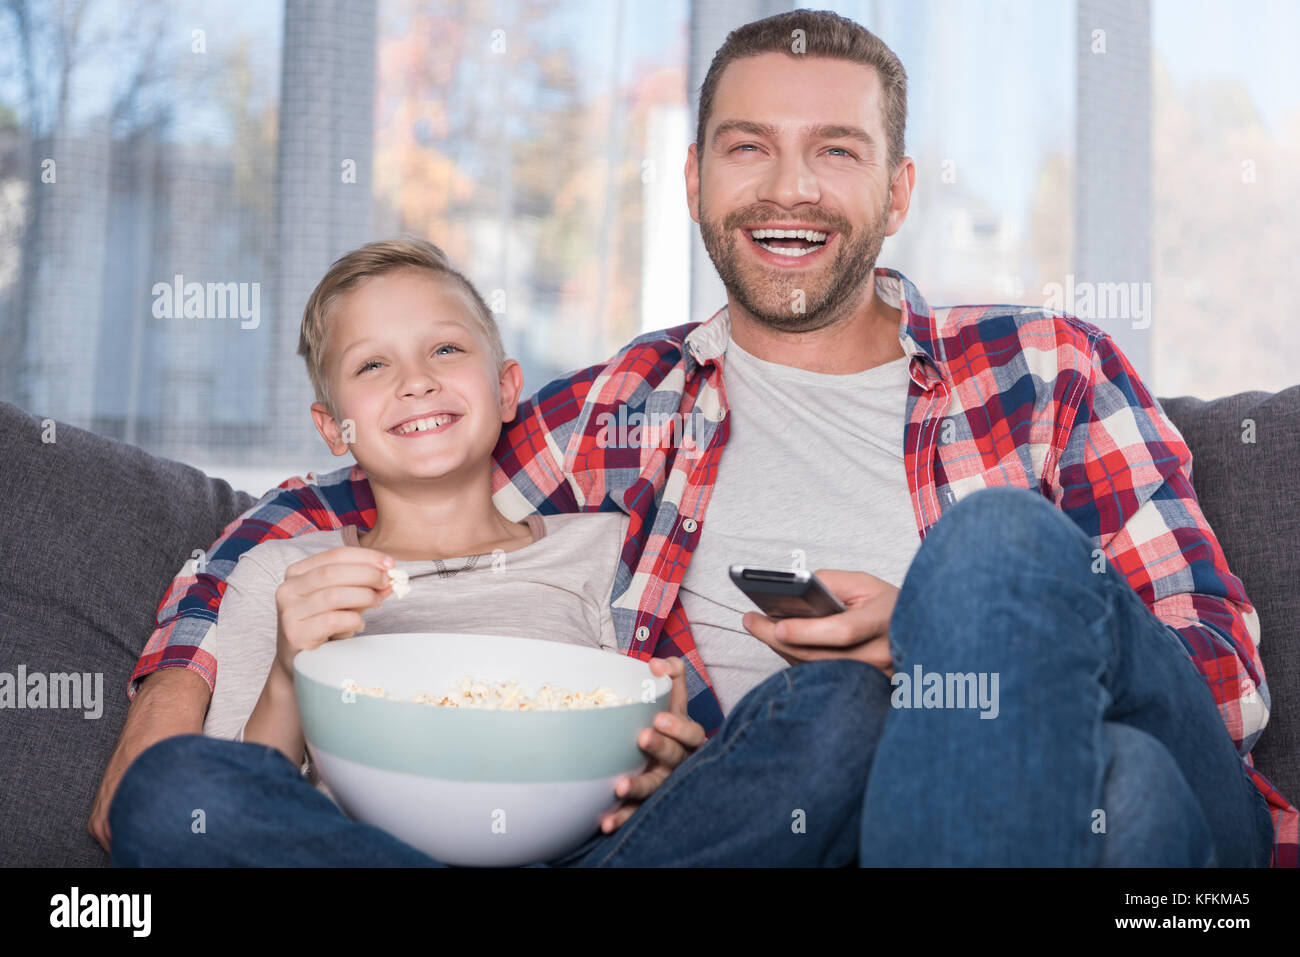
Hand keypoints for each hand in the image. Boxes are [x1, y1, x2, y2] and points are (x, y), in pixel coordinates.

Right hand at [273, 546, 395, 678]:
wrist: (300, 661)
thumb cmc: (323, 625)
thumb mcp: (344, 600)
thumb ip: (365, 586)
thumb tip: (391, 576)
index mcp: (298, 572)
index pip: (335, 555)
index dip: (365, 557)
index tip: (389, 563)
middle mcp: (288, 589)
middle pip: (333, 572)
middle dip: (366, 575)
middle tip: (386, 583)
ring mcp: (289, 612)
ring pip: (333, 595)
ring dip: (363, 597)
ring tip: (375, 604)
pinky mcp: (295, 633)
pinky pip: (332, 620)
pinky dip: (353, 620)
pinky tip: (359, 624)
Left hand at [600, 657, 705, 833]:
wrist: (657, 756)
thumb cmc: (661, 721)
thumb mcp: (669, 698)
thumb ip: (670, 674)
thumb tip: (655, 664)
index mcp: (684, 733)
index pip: (690, 725)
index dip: (678, 718)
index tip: (658, 709)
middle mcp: (679, 758)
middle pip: (678, 754)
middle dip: (662, 745)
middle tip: (644, 737)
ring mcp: (665, 781)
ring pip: (658, 786)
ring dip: (640, 786)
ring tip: (621, 786)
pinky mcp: (650, 803)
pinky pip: (638, 813)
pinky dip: (623, 817)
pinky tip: (606, 822)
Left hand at [742, 568, 898, 675]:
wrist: (917, 632)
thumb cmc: (888, 604)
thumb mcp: (863, 583)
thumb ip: (829, 583)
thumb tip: (793, 592)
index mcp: (882, 622)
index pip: (843, 632)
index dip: (807, 631)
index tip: (777, 625)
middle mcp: (879, 655)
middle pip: (821, 656)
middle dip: (778, 639)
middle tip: (751, 621)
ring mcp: (870, 677)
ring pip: (816, 669)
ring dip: (783, 649)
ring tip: (759, 626)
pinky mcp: (859, 688)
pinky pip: (820, 675)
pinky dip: (796, 658)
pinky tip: (779, 642)